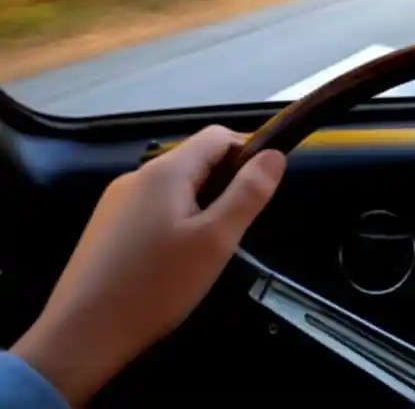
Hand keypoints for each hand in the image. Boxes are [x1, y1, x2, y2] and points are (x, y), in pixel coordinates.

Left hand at [11, 125, 285, 406]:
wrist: (82, 334)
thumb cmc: (156, 285)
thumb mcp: (216, 240)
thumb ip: (248, 194)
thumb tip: (275, 154)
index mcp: (165, 172)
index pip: (218, 137)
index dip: (248, 153)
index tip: (260, 192)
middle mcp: (136, 177)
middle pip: (195, 162)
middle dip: (223, 187)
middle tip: (232, 233)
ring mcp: (115, 202)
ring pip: (174, 189)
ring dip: (199, 209)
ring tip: (204, 254)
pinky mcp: (105, 228)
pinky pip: (152, 211)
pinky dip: (173, 225)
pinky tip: (171, 264)